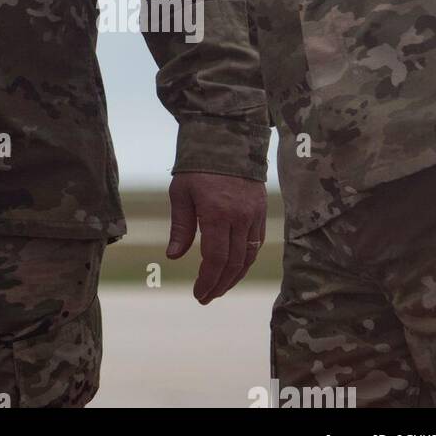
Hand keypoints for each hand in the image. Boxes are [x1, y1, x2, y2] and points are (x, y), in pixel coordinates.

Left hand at [166, 171, 266, 303]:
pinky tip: (233, 268)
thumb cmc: (197, 165)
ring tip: (218, 288)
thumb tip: (173, 256)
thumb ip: (180, 226)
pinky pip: (256, 244)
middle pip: (234, 263)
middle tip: (206, 297)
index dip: (207, 280)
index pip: (215, 259)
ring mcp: (254, 215)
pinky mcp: (261, 211)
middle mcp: (240, 217)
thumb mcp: (181, 192)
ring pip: (248, 257)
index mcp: (217, 213)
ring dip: (234, 277)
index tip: (198, 294)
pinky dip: (245, 260)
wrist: (226, 138)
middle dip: (220, 284)